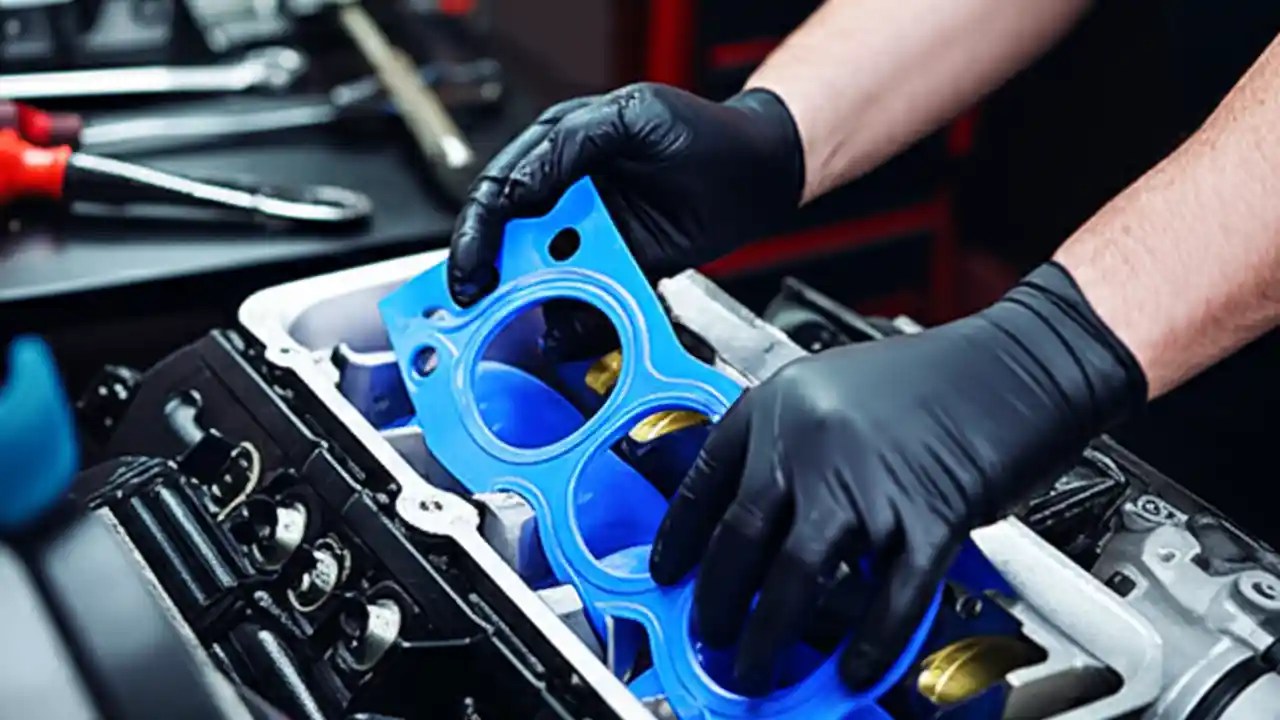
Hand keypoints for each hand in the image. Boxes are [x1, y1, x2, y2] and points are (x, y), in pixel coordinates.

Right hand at [447, 83, 803, 356]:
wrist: (759, 173)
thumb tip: (519, 188)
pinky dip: (579, 319)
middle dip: (496, 277)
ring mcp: (592, 232)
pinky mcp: (619, 266)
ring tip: (536, 323)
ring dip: (539, 302)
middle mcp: (567, 192)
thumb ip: (571, 145)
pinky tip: (574, 331)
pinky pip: (587, 298)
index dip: (477, 231)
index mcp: (558, 147)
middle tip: (481, 305)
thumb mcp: (631, 120)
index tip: (471, 267)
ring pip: (547, 277)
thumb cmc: (705, 131)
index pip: (500, 190)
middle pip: (513, 241)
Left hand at [649, 262, 1147, 694]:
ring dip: (769, 634)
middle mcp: (812, 439)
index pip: (705, 482)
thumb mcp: (833, 392)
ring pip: (797, 576)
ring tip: (754, 669)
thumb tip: (751, 522)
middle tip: (705, 638)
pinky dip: (866, 644)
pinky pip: (888, 598)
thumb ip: (788, 450)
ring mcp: (870, 478)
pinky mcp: (930, 515)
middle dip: (715, 601)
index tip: (666, 574)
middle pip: (741, 538)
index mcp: (780, 405)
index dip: (679, 538)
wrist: (1018, 363)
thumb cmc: (934, 378)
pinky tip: (848, 670)